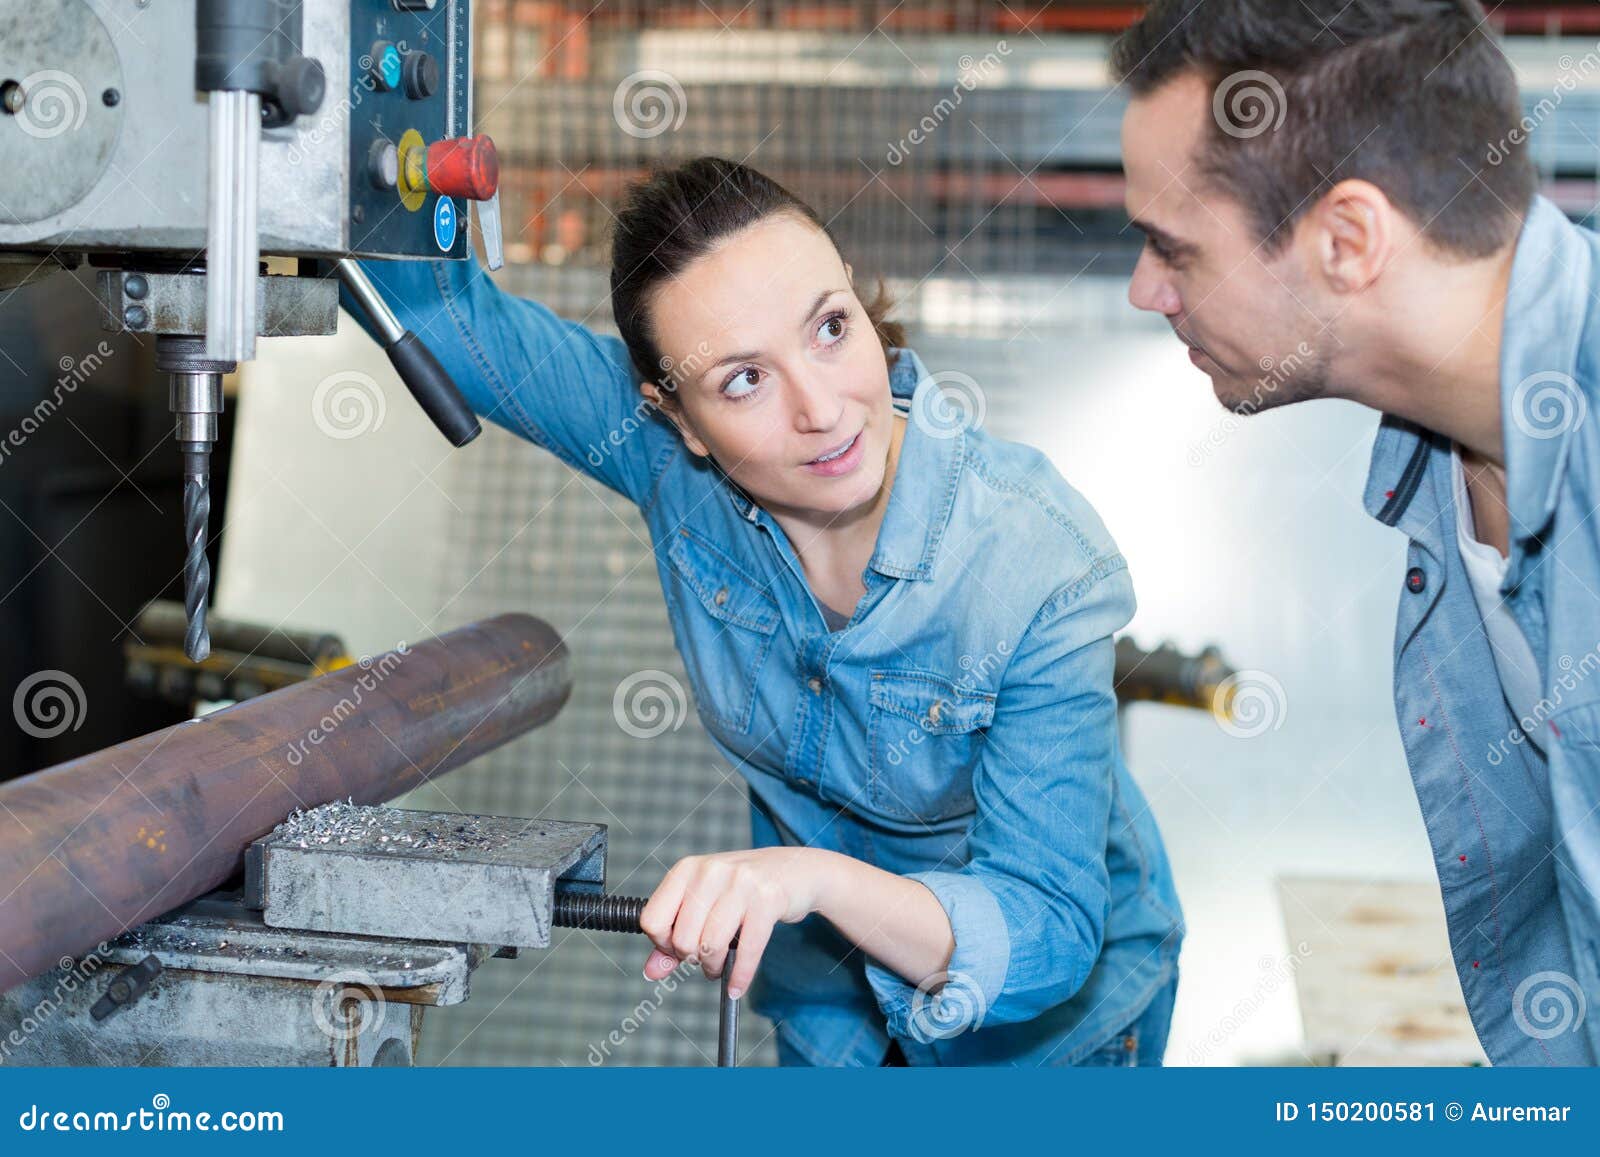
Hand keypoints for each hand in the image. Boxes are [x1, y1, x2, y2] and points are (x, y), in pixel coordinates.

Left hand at [638, 847, 830, 997]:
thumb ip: (674, 936)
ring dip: (714, 967)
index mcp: (688, 869)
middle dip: (692, 959)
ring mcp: (741, 883)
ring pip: (710, 946)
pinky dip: (740, 976)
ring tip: (721, 965)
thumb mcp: (704, 903)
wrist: (797, 871)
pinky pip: (747, 951)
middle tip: (705, 957)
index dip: (663, 944)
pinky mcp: (767, 899)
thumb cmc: (745, 889)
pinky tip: (737, 986)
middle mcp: (711, 871)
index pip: (652, 920)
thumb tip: (651, 971)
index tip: (677, 948)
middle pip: (682, 939)